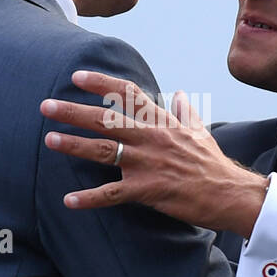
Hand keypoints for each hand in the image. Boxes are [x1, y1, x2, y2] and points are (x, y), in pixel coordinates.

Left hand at [40, 71, 267, 236]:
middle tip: (46, 106)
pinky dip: (89, 198)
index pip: (127, 94)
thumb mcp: (200, 131)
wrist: (230, 194)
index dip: (101, 83)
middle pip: (106, 119)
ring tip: (49, 141)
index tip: (77, 75)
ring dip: (74, 145)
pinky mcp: (147, 190)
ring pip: (104, 151)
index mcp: (162, 121)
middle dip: (74, 111)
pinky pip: (112, 194)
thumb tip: (180, 93)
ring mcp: (148, 163)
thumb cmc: (213, 164)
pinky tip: (68, 201)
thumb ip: (185, 111)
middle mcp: (151, 137)